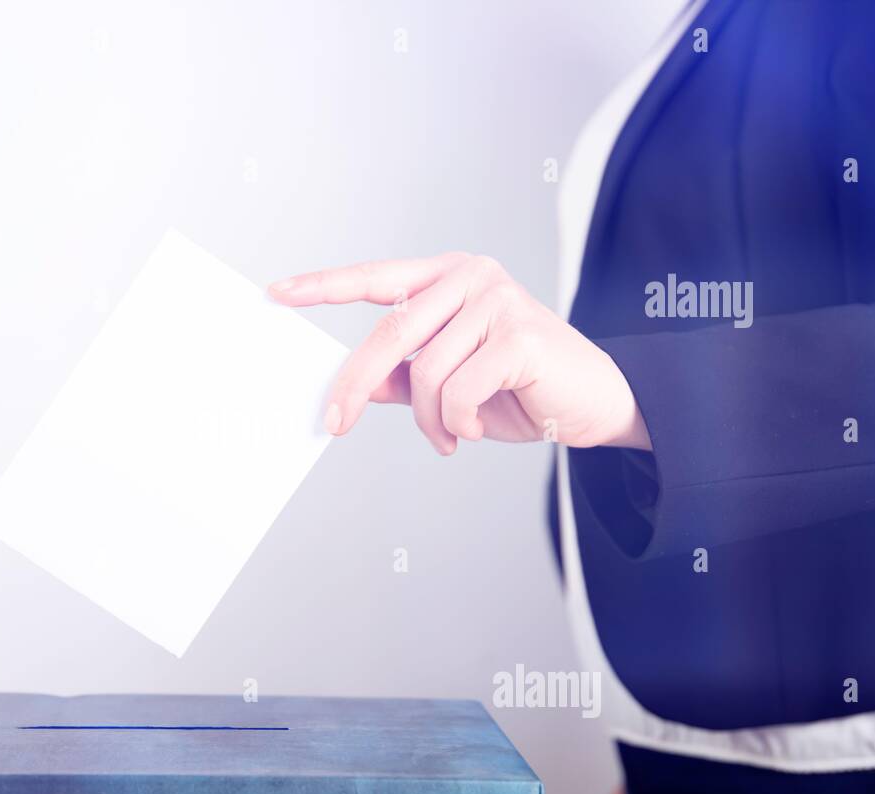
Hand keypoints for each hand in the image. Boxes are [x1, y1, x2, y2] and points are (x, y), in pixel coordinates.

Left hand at [269, 253, 650, 453]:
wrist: (598, 404)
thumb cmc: (523, 389)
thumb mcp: (452, 383)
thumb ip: (406, 375)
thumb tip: (357, 385)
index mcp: (450, 277)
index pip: (376, 277)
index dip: (324, 286)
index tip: (277, 293)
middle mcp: (471, 277)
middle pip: (388, 334)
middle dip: (355, 386)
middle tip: (335, 423)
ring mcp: (497, 299)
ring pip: (424, 373)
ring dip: (430, 421)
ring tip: (450, 436)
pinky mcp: (518, 334)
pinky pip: (457, 392)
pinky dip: (459, 423)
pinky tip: (479, 428)